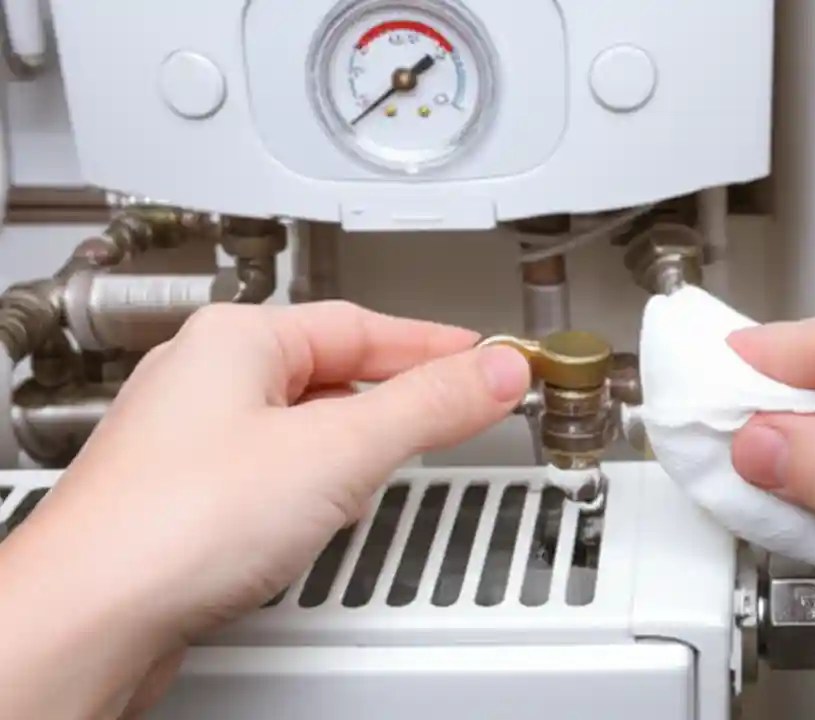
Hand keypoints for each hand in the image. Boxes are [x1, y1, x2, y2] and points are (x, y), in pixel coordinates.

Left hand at [0, 301, 529, 718]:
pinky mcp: (184, 500)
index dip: (430, 343)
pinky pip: (271, 472)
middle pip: (329, 371)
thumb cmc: (174, 524)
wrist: (87, 619)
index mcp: (236, 340)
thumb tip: (496, 372)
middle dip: (393, 397)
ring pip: (299, 424)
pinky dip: (311, 486)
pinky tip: (319, 516)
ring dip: (350, 446)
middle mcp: (204, 380)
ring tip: (385, 466)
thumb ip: (429, 407)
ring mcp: (188, 441)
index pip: (361, 323)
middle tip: (449, 410)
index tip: (477, 356)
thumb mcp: (339, 451)